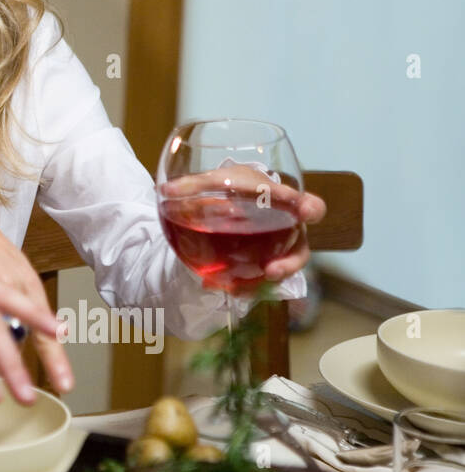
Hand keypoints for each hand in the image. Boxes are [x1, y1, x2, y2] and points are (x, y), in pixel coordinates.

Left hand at [158, 165, 326, 284]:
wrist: (219, 203)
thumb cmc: (224, 187)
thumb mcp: (208, 183)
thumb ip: (191, 185)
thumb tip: (164, 191)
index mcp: (275, 196)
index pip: (299, 201)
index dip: (306, 206)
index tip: (303, 210)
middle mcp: (285, 224)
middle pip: (301, 244)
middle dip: (291, 260)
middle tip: (271, 270)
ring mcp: (278, 245)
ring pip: (284, 266)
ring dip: (267, 280)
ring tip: (241, 289)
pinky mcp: (265, 261)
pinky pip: (264, 278)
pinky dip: (248, 286)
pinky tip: (229, 289)